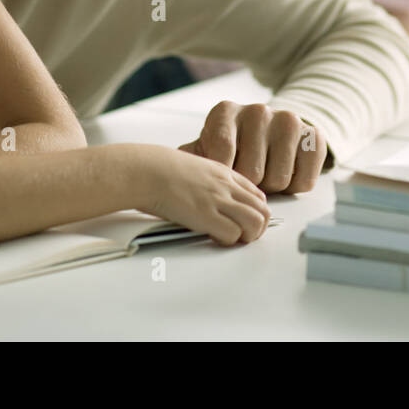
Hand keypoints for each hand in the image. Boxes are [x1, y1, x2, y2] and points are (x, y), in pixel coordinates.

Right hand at [138, 146, 270, 245]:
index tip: (245, 221)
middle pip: (263, 210)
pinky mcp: (206, 215)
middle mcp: (226, 186)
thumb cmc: (159, 169)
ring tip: (232, 239)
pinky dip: (228, 241)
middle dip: (258, 227)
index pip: (257, 195)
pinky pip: (233, 234)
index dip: (255, 212)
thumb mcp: (193, 167)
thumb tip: (209, 198)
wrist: (145, 170)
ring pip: (255, 222)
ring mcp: (218, 200)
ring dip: (248, 236)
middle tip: (243, 235)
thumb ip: (208, 181)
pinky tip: (214, 238)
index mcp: (223, 173)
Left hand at [178, 101, 327, 193]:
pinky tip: (285, 171)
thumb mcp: (204, 149)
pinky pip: (305, 179)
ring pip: (280, 179)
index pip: (222, 158)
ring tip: (264, 174)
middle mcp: (257, 110)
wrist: (267, 129)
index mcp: (224, 112)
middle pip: (253, 174)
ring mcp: (288, 120)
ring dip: (271, 186)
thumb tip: (161, 178)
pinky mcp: (314, 135)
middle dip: (248, 186)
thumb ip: (188, 161)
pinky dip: (295, 185)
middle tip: (246, 179)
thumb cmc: (230, 146)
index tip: (222, 179)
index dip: (223, 179)